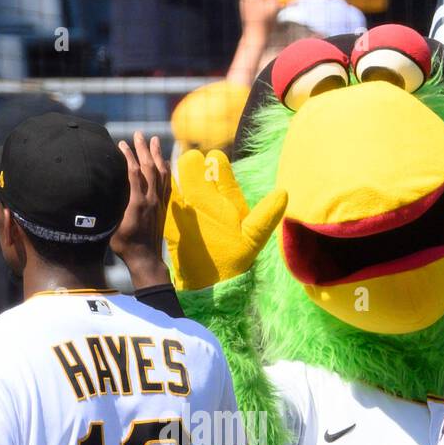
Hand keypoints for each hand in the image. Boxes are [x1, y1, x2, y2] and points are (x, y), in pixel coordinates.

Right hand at [111, 131, 171, 288]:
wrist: (145, 259)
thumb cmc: (125, 245)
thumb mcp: (112, 226)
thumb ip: (111, 209)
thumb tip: (101, 193)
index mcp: (137, 203)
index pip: (134, 173)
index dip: (128, 156)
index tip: (121, 144)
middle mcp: (151, 200)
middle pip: (149, 168)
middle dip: (143, 149)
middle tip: (138, 134)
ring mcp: (159, 203)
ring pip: (161, 173)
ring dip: (157, 155)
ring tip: (155, 140)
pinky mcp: (163, 207)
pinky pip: (166, 183)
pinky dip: (165, 170)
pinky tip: (163, 162)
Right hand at [164, 149, 286, 288]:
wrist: (209, 282)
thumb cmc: (234, 260)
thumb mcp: (252, 238)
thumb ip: (266, 216)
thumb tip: (283, 193)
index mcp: (226, 196)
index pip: (218, 166)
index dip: (216, 162)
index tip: (214, 161)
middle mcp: (205, 196)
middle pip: (194, 166)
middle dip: (191, 164)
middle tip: (191, 169)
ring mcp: (187, 206)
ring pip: (176, 178)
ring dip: (173, 174)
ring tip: (172, 175)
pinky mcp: (170, 219)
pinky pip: (162, 199)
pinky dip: (160, 192)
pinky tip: (162, 193)